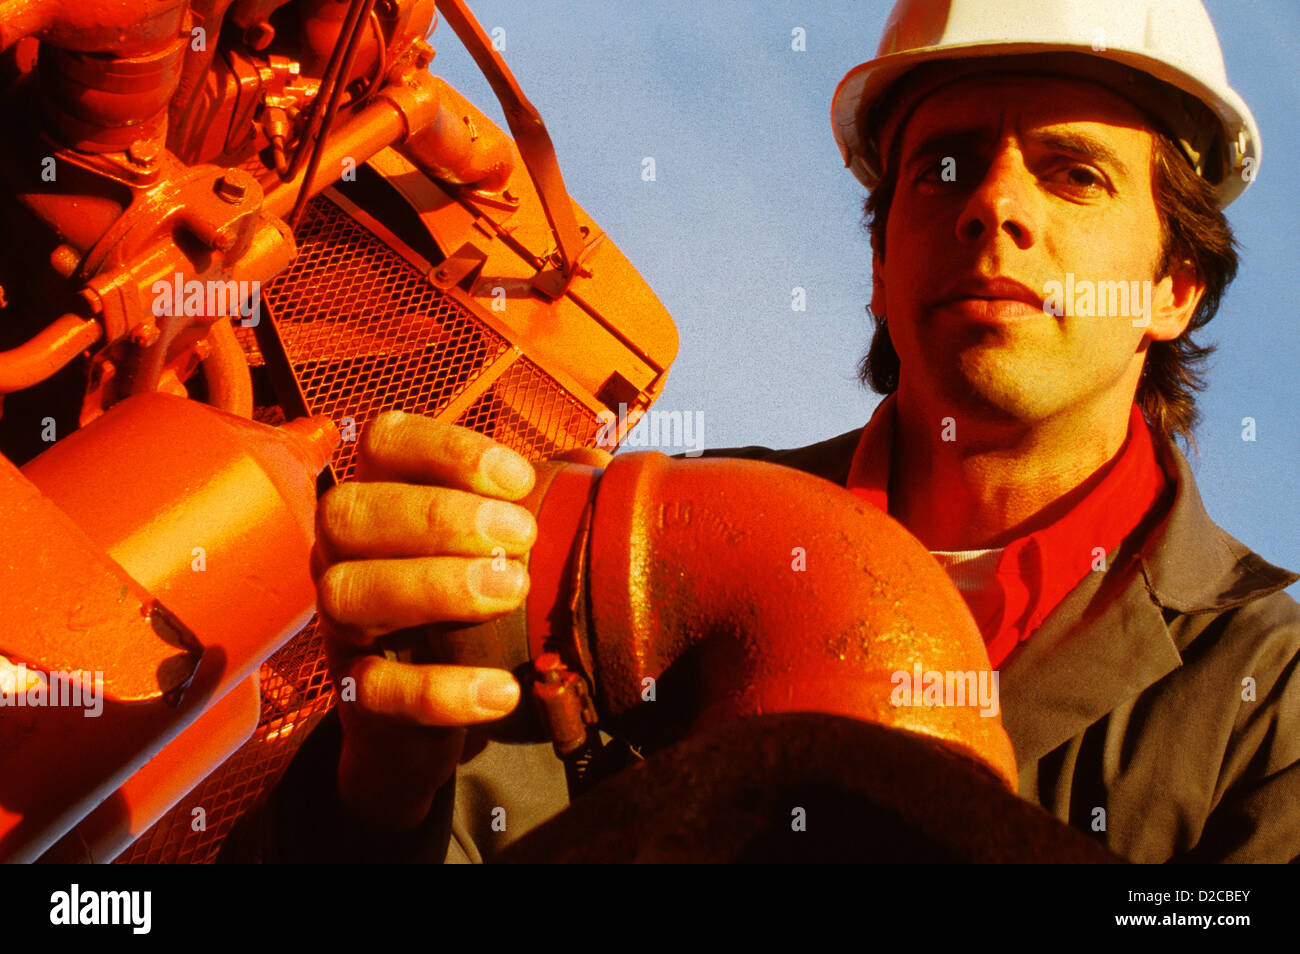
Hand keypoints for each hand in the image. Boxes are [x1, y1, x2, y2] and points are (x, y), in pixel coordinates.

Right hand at [311, 411, 537, 830]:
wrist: (448, 707)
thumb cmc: (482, 596)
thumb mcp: (510, 539)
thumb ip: (549, 496)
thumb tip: (599, 470)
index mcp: (383, 493)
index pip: (384, 442)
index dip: (446, 449)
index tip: (520, 480)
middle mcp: (343, 551)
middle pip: (350, 511)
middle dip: (439, 517)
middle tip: (522, 536)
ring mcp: (341, 622)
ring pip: (347, 591)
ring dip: (432, 586)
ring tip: (512, 590)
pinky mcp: (355, 693)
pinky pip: (375, 688)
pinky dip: (439, 691)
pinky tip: (502, 690)